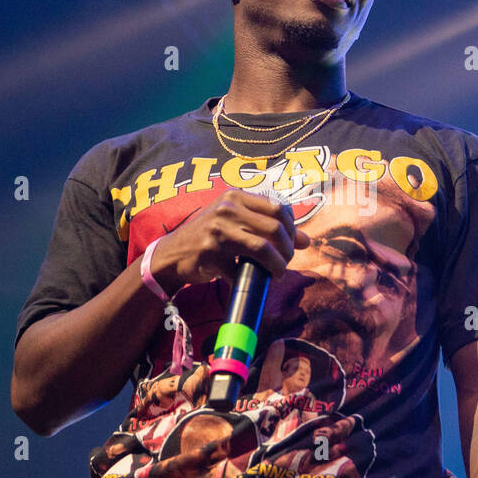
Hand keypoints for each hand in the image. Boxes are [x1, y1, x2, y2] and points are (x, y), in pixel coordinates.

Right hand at [151, 191, 310, 291]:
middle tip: (286, 262)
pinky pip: (241, 269)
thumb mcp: (235, 223)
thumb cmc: (208, 237)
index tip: (291, 244)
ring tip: (277, 274)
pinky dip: (251, 279)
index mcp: (235, 196)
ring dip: (277, 266)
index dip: (292, 228)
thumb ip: (267, 226)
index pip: (278, 208)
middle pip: (275, 228)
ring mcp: (217, 230)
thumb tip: (306, 240)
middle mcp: (227, 209)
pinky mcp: (210, 253)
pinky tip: (250, 280)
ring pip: (263, 248)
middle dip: (288, 250)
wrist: (172, 254)